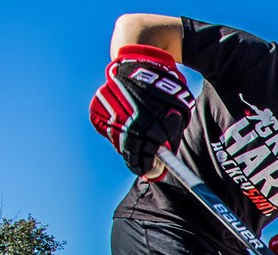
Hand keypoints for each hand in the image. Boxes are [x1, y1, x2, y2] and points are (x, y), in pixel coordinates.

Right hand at [89, 44, 193, 180]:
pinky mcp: (100, 106)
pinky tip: (126, 131)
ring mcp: (114, 111)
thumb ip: (170, 138)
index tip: (151, 172)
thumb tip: (159, 166)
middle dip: (139, 159)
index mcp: (155, 119)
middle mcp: (132, 116)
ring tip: (137, 147)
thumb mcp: (178, 112)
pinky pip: (108, 128)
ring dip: (128, 146)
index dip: (148, 166)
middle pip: (132, 149)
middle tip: (144, 165)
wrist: (141, 59)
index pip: (148, 153)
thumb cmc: (166, 89)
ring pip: (119, 140)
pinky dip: (117, 133)